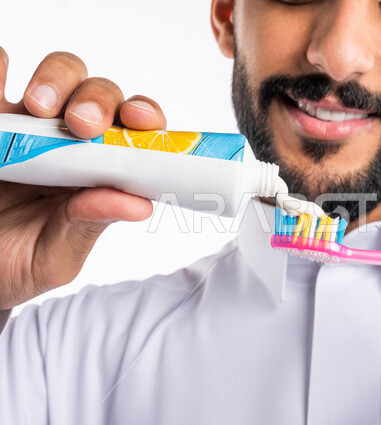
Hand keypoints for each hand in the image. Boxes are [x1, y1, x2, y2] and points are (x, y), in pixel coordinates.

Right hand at [0, 46, 165, 308]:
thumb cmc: (15, 263)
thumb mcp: (54, 257)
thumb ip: (88, 227)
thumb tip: (139, 205)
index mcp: (100, 171)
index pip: (135, 132)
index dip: (145, 117)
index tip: (141, 121)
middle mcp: (71, 140)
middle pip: (100, 94)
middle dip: (98, 100)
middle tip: (81, 124)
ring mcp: (29, 124)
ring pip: (59, 74)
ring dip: (57, 80)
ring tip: (39, 106)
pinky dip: (2, 68)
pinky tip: (1, 84)